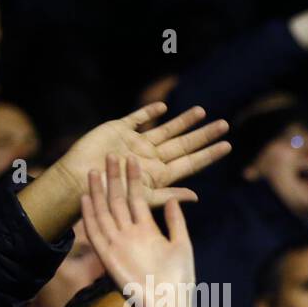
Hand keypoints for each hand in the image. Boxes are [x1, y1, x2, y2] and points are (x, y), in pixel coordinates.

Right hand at [56, 103, 229, 207]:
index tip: (228, 146)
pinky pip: (137, 119)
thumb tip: (196, 196)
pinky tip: (163, 107)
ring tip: (202, 111)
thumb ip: (170, 196)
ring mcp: (137, 143)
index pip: (191, 162)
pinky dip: (149, 113)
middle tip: (224, 125)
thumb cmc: (110, 197)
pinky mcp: (119, 130)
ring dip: (184, 121)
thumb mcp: (144, 199)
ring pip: (166, 129)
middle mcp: (152, 157)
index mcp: (161, 174)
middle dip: (204, 134)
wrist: (79, 183)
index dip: (209, 154)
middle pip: (185, 144)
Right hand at [82, 155, 195, 306]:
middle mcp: (130, 234)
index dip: (135, 179)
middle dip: (114, 178)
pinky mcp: (108, 256)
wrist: (169, 306)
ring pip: (104, 212)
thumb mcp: (181, 245)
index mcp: (147, 230)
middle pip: (118, 201)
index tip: (132, 159)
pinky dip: (89, 217)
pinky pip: (95, 233)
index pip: (138, 198)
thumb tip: (176, 198)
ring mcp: (118, 243)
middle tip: (111, 154)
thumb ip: (176, 222)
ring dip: (99, 192)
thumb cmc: (179, 280)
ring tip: (95, 170)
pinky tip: (85, 199)